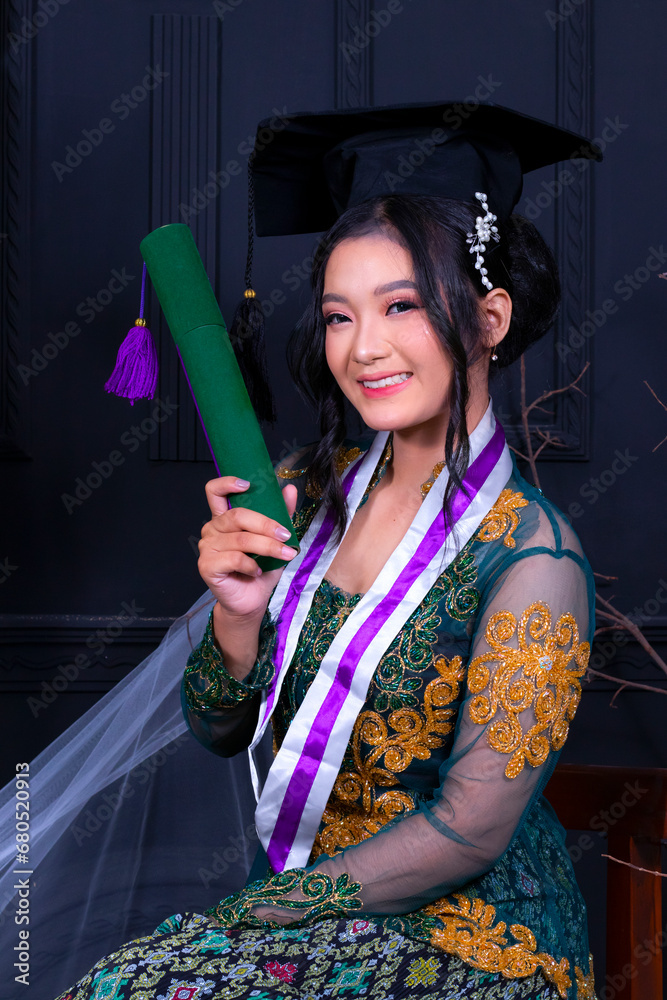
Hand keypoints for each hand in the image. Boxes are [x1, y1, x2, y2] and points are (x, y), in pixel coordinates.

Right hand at [197, 476, 298, 618]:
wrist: (251, 601)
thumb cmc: (260, 569)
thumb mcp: (274, 539)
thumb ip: (280, 513)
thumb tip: (289, 489)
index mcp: (224, 518)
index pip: (214, 491)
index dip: (227, 483)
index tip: (247, 485)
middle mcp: (212, 529)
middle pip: (237, 516)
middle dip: (266, 525)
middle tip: (286, 536)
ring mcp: (207, 547)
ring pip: (241, 539)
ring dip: (268, 547)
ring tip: (285, 555)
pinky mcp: (207, 565)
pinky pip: (234, 558)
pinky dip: (251, 564)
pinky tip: (257, 571)